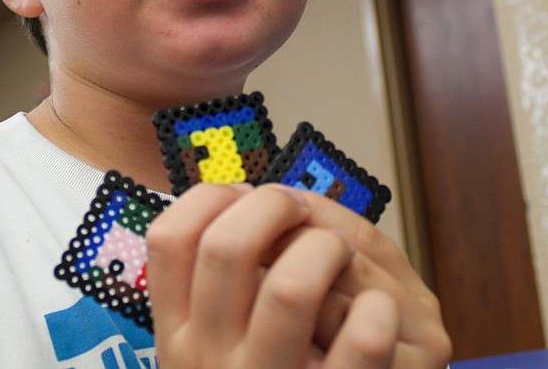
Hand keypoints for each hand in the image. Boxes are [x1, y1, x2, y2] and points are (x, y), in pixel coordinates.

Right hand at [144, 183, 450, 367]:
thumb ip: (211, 295)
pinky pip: (364, 338)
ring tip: (338, 255)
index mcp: (174, 340)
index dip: (210, 196)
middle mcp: (209, 364)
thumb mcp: (204, 358)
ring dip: (326, 248)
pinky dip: (378, 307)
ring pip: (293, 284)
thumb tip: (240, 200)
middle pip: (229, 247)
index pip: (169, 238)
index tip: (243, 196)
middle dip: (274, 207)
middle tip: (299, 212)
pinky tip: (377, 311)